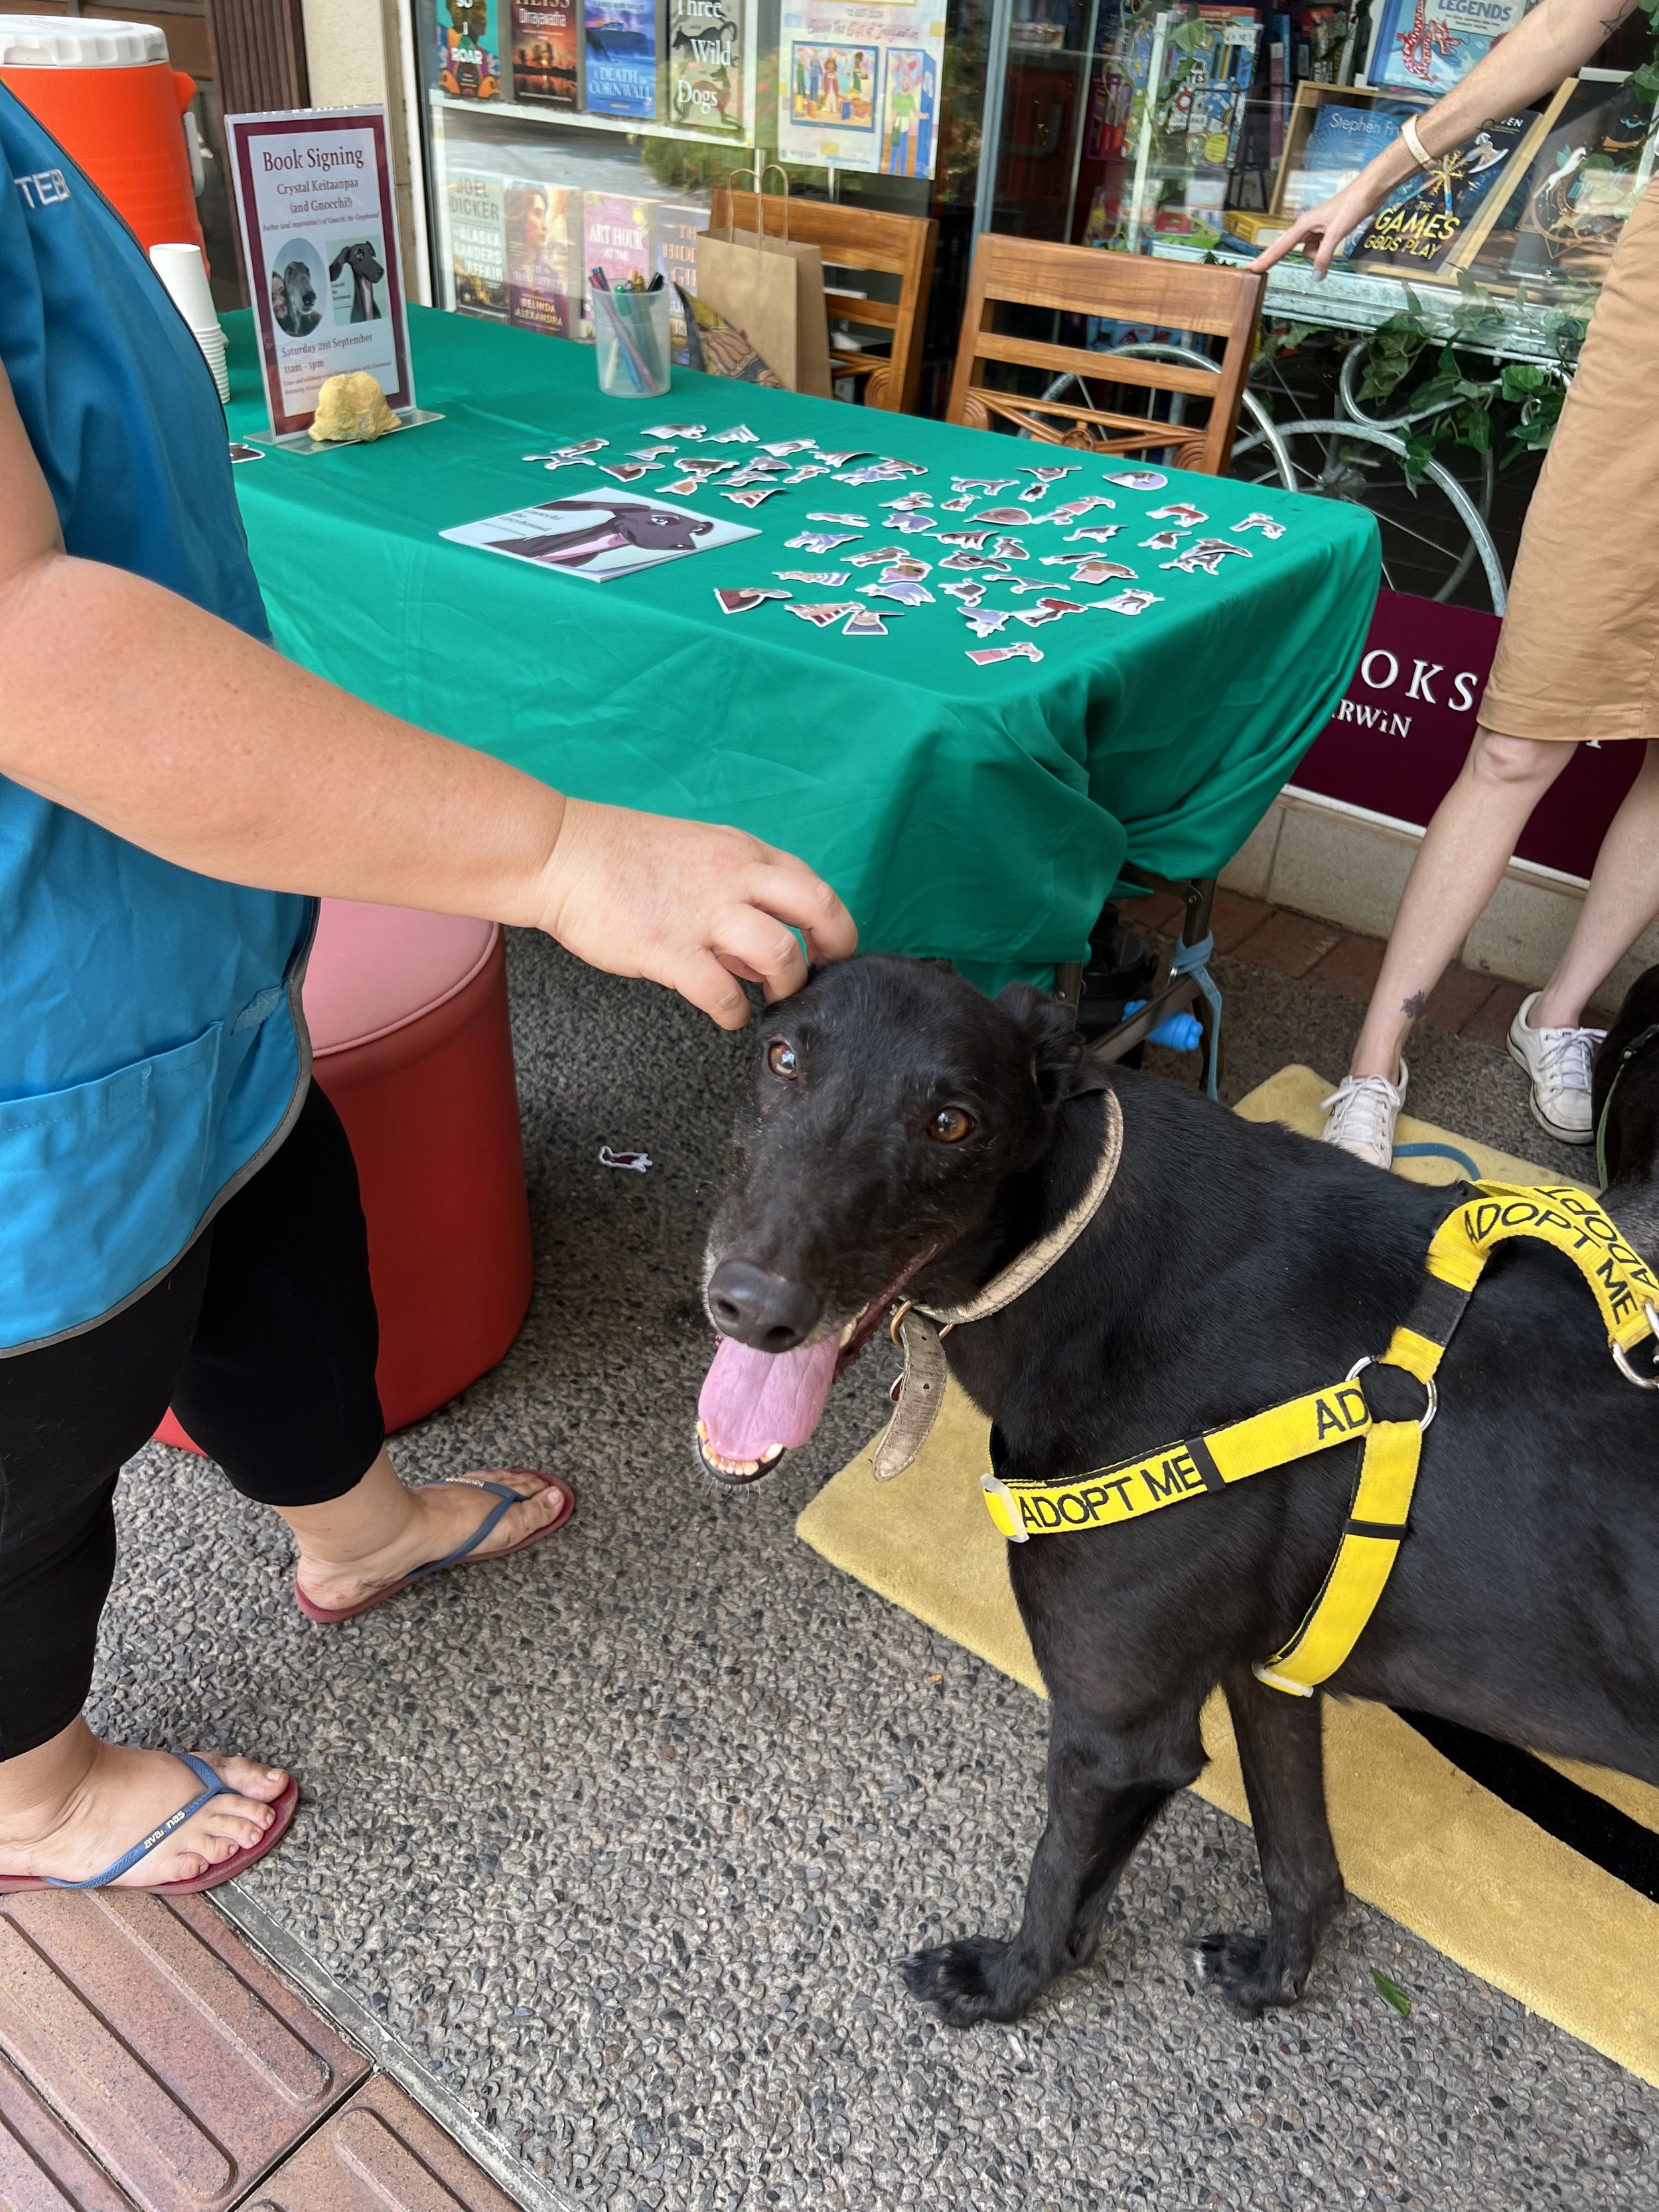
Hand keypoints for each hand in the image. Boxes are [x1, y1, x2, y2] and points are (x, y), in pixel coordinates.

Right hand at [535, 797, 856, 1028]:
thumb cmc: (620, 857)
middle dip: (832, 950)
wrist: (559, 854)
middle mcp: (733, 876)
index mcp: (742, 852)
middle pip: (817, 908)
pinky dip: (735, 1012)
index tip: (827, 952)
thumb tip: (763, 955)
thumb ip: (736, 899)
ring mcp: (702, 913)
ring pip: (779, 952)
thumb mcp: (696, 857)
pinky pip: (723, 993)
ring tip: (772, 1001)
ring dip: (786, 986)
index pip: (812, 885)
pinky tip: (729, 1016)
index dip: (832, 924)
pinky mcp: (668, 948)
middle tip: (819, 979)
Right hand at [1250, 173, 1387, 277]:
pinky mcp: (1325, 231)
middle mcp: (1306, 227)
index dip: (1266, 259)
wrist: (1368, 192)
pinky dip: (1326, 250)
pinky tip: (1337, 240)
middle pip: (1285, 248)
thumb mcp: (1336, 233)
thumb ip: (1324, 256)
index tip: (1252, 268)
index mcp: (1303, 225)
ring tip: (1334, 239)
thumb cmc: (1351, 205)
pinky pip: (1320, 248)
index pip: (1280, 246)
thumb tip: (1316, 277)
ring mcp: (1315, 229)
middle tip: (1257, 271)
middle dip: (1274, 258)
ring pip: (1308, 251)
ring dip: (1318, 254)